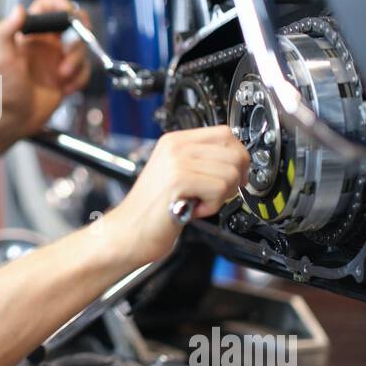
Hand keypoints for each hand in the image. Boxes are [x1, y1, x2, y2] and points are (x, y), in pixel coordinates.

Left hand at [0, 0, 91, 139]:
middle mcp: (46, 43)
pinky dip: (79, 79)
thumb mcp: (1, 59)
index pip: (47, 7)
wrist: (15, 120)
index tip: (68, 12)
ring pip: (82, 47)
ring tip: (62, 76)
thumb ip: (6, 32)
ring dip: (77, 61)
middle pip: (73, 23)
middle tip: (78, 40)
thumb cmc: (4, 91)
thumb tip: (19, 9)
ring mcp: (58, 59)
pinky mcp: (68, 76)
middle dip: (80, 31)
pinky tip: (65, 89)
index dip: (60, 4)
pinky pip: (85, 70)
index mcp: (30, 34)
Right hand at [106, 126, 249, 266]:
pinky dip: (213, 206)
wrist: (127, 232)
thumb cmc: (153, 210)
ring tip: (199, 202)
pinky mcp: (179, 180)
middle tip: (214, 194)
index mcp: (175, 141)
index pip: (225, 133)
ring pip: (231, 172)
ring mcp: (176, 162)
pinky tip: (194, 209)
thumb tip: (236, 161)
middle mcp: (175, 147)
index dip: (238, 156)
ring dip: (221, 195)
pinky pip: (219, 189)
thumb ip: (201, 163)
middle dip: (234, 179)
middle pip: (234, 152)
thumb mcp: (177, 175)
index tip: (233, 176)